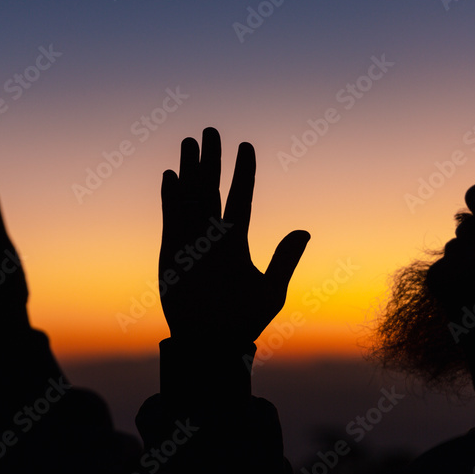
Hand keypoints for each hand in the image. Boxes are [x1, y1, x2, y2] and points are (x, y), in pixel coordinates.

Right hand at [159, 127, 309, 343]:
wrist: (209, 342)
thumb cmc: (243, 322)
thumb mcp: (271, 290)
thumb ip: (285, 258)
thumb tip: (304, 230)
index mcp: (236, 241)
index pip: (240, 196)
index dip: (243, 172)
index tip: (245, 147)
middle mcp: (212, 235)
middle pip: (211, 187)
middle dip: (211, 160)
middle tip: (211, 131)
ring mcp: (191, 240)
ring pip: (191, 195)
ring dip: (190, 169)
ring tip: (190, 142)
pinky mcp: (172, 250)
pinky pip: (171, 216)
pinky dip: (171, 195)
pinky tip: (172, 174)